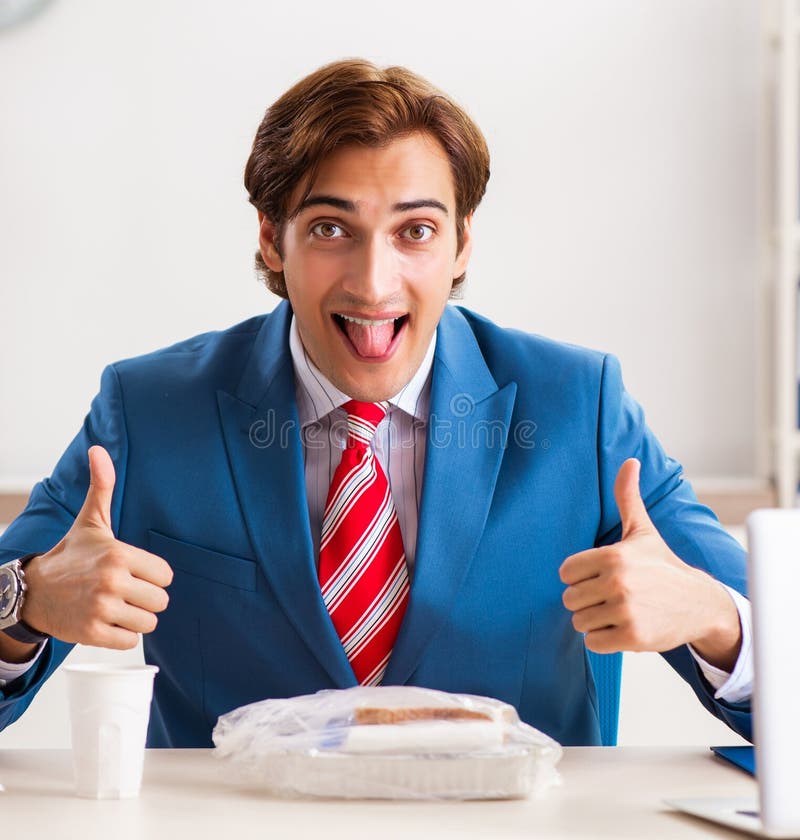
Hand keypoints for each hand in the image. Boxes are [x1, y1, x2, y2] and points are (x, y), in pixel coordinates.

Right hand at [22, 446, 172, 648]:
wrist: (33, 590)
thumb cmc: (71, 555)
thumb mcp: (91, 521)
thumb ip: (103, 486)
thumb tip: (98, 450)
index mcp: (119, 555)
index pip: (166, 576)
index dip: (153, 576)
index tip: (135, 573)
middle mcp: (112, 582)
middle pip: (161, 601)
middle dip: (146, 599)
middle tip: (125, 592)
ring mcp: (102, 609)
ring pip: (148, 623)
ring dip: (135, 618)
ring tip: (116, 606)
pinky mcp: (92, 634)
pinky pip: (130, 641)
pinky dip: (122, 635)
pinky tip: (106, 621)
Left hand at [559, 458, 740, 670]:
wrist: (700, 603)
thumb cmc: (663, 565)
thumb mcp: (642, 531)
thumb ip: (628, 497)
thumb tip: (630, 461)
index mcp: (612, 555)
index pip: (566, 573)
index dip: (580, 577)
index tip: (601, 577)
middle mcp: (617, 582)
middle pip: (570, 599)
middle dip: (587, 601)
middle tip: (613, 597)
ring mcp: (625, 610)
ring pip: (579, 622)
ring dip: (595, 621)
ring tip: (619, 611)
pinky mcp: (632, 636)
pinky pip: (594, 643)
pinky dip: (604, 639)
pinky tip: (624, 628)